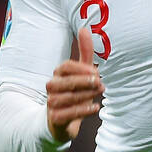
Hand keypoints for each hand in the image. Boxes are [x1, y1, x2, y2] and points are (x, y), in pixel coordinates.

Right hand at [46, 24, 103, 141]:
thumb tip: (85, 28)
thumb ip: (85, 53)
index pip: (66, 67)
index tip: (96, 72)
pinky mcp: (55, 118)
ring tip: (99, 94)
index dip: (81, 69)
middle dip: (84, 82)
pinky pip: (68, 114)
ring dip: (85, 95)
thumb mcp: (81, 73)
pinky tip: (95, 107)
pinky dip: (82, 110)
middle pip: (66, 82)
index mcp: (57, 74)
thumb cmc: (73, 93)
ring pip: (67, 98)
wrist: (61, 122)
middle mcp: (51, 87)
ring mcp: (51, 103)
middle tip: (100, 83)